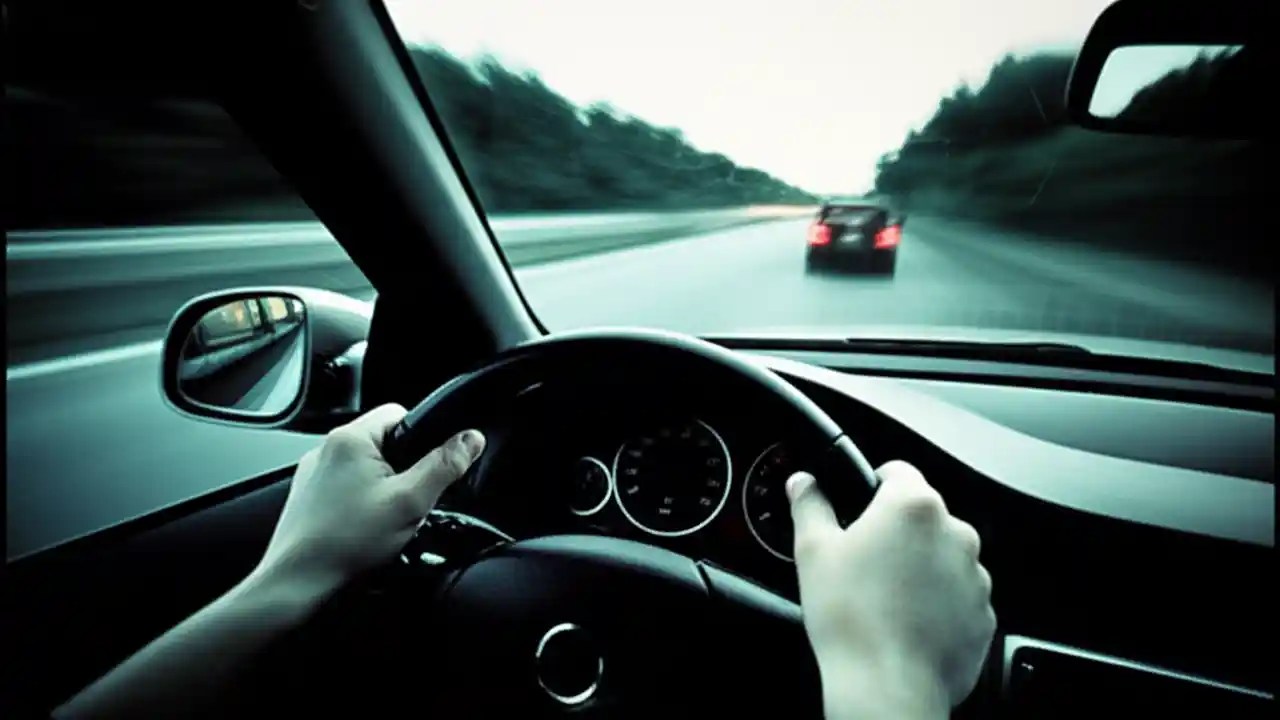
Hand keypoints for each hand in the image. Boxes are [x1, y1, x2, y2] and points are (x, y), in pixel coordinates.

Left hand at [253, 403, 484, 595]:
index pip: (400, 413)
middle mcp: (327, 449)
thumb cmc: (346, 542)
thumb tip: (470, 439)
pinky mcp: (309, 497)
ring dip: (382, 489)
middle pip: (384, 443)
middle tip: (406, 502)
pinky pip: (347, 488)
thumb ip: (444, 466)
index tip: (427, 468)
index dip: (423, 438)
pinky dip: (361, 504)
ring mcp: (314, 473)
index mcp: (351, 438)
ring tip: (384, 520)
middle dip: (403, 471)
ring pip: (366, 468)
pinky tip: (364, 529)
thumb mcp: (410, 502)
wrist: (298, 582)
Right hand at [787, 461, 994, 718]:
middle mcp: (954, 533)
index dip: (873, 486)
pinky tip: (906, 620)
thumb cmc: (850, 618)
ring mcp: (975, 575)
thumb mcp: (813, 551)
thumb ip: (810, 505)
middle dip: (895, 532)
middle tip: (863, 562)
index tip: (860, 507)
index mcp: (913, 506)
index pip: (897, 471)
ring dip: (919, 566)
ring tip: (884, 597)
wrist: (887, 686)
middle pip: (921, 516)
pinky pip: (957, 595)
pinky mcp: (983, 613)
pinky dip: (937, 601)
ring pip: (942, 555)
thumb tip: (804, 483)